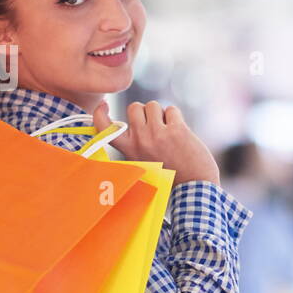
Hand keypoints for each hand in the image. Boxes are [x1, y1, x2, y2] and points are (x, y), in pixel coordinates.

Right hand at [94, 100, 219, 185]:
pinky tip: (180, 132)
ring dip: (161, 113)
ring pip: (152, 105)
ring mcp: (158, 134)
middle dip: (144, 112)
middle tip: (155, 126)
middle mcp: (140, 140)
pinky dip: (176, 117)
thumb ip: (135, 146)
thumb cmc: (170, 176)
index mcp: (128, 149)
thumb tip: (133, 123)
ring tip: (168, 130)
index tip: (104, 105)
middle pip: (134, 107)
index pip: (104, 127)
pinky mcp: (177, 130)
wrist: (193, 187)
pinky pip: (171, 109)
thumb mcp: (143, 163)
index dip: (100, 112)